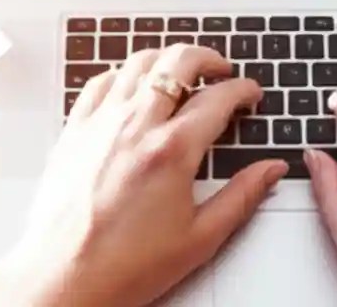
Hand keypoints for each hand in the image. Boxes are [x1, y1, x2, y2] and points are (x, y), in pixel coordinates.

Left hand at [0, 46, 287, 306]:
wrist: (65, 279)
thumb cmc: (125, 267)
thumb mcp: (200, 238)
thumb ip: (242, 196)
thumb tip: (271, 171)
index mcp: (172, 151)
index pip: (219, 98)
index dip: (243, 89)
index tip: (250, 93)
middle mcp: (135, 126)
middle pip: (178, 61)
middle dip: (208, 58)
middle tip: (221, 70)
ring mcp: (100, 123)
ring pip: (138, 62)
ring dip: (167, 59)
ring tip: (181, 71)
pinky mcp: (74, 131)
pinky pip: (100, 82)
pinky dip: (124, 75)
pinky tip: (132, 86)